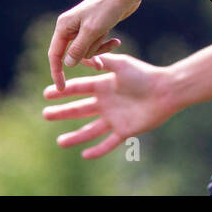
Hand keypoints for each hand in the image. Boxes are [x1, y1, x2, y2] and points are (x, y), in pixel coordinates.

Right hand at [42, 54, 174, 158]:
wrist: (166, 90)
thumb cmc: (144, 75)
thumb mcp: (121, 64)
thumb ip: (103, 61)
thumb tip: (83, 56)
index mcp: (104, 85)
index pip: (78, 89)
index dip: (62, 91)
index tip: (46, 93)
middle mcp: (107, 102)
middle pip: (80, 109)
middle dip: (63, 113)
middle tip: (45, 114)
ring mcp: (115, 117)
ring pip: (90, 130)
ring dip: (76, 136)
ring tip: (60, 142)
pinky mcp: (125, 130)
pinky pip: (108, 143)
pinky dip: (97, 150)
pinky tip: (85, 155)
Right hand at [47, 0, 142, 89]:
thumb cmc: (107, 9)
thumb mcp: (93, 32)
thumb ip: (78, 49)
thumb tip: (67, 64)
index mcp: (64, 26)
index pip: (55, 54)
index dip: (56, 72)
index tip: (61, 88)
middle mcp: (70, 27)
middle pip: (73, 54)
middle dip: (88, 57)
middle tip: (100, 64)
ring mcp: (82, 28)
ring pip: (86, 51)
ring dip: (99, 50)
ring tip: (114, 42)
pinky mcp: (94, 29)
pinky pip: (96, 45)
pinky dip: (105, 45)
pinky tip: (117, 41)